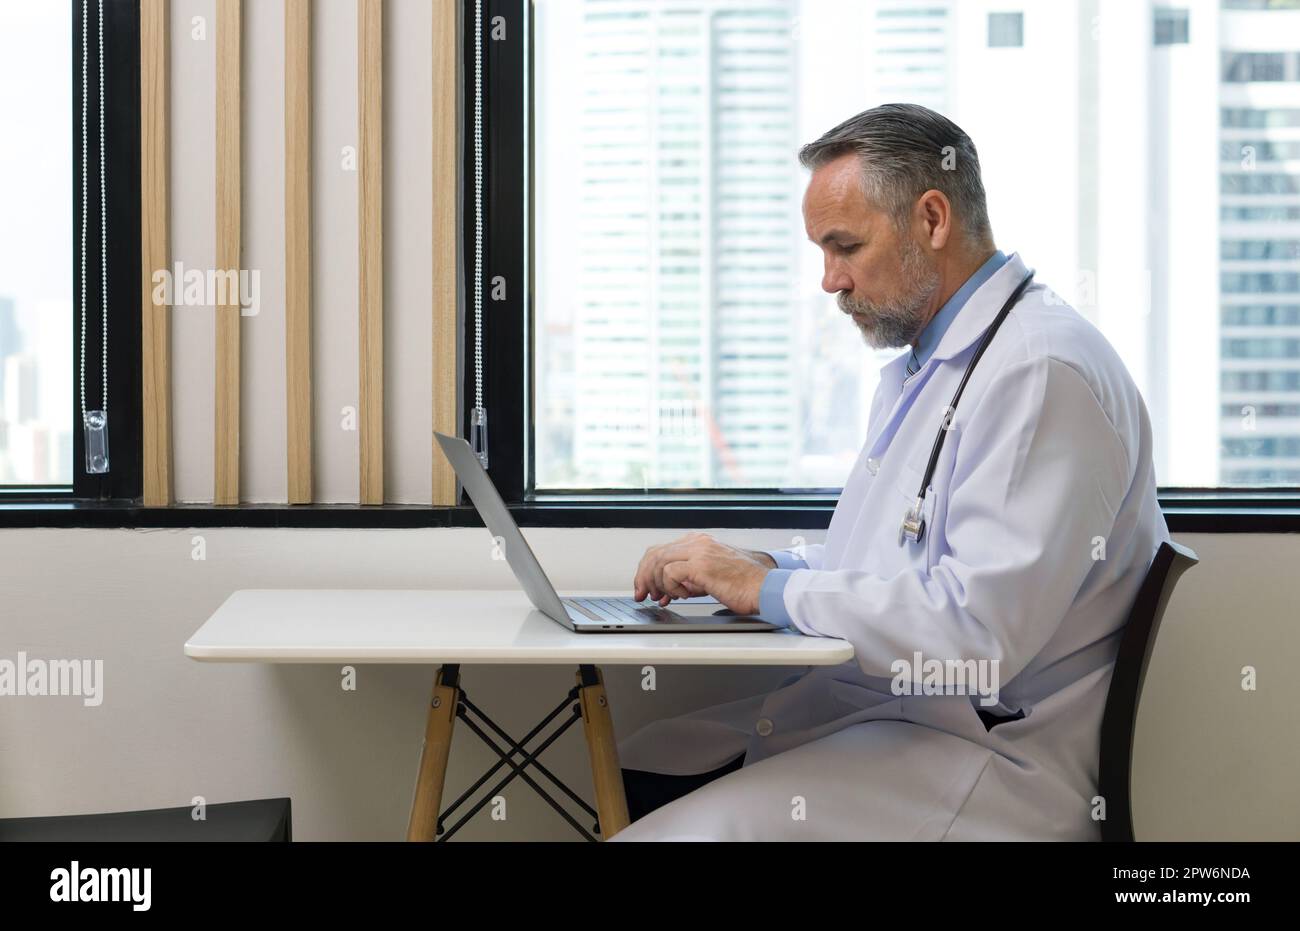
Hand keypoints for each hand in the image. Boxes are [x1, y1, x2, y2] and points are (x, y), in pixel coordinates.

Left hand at [632, 532, 769, 615]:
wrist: (765, 588)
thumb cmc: (744, 585)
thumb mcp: (711, 576)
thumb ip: (689, 577)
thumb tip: (668, 590)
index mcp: (699, 542)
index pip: (662, 550)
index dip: (648, 570)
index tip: (645, 587)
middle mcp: (697, 542)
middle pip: (655, 553)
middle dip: (644, 576)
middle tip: (643, 594)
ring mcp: (699, 551)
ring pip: (658, 561)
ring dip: (656, 584)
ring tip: (665, 598)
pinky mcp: (701, 565)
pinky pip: (670, 573)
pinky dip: (671, 588)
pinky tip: (683, 596)